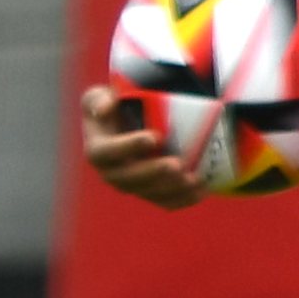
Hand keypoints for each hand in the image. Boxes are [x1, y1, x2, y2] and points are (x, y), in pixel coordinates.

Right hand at [76, 82, 205, 210]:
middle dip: (153, 172)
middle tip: (177, 164)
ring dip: (171, 189)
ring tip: (193, 178)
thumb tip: (103, 110)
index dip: (127, 147)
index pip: (105, 152)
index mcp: (97, 149)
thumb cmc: (117, 106)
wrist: (133, 122)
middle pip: (127, 179)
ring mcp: (132, 186)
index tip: (154, 137)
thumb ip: (98, 99)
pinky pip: (165, 202)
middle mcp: (110, 172)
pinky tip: (201, 189)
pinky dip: (184, 198)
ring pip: (149, 193)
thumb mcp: (102, 96)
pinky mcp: (151, 193)